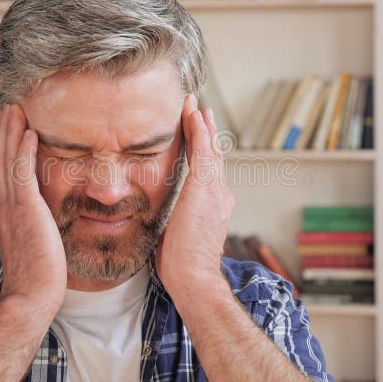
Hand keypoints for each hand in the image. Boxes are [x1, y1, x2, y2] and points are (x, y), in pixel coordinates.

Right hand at [0, 104, 66, 317]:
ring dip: (12, 132)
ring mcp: (14, 209)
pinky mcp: (26, 212)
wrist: (31, 300)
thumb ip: (39, 229)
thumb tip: (48, 223)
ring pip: (8, 161)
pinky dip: (24, 151)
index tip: (12, 129)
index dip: (8, 150)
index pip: (7, 175)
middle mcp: (7, 208)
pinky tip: (30, 132)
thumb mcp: (38, 246)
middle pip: (2, 161)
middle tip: (7, 106)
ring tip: (15, 107)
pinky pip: (22, 174)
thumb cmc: (41, 280)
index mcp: (10, 215)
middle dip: (5, 133)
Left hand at [155, 94, 234, 297]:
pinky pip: (201, 151)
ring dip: (201, 124)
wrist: (193, 277)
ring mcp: (215, 190)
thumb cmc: (181, 267)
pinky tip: (193, 113)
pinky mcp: (204, 188)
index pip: (208, 172)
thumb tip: (163, 220)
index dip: (204, 152)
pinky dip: (197, 130)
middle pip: (213, 156)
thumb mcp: (178, 235)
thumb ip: (176, 220)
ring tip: (195, 105)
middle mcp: (220, 195)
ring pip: (209, 149)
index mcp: (214, 206)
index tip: (198, 135)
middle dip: (206, 132)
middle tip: (201, 111)